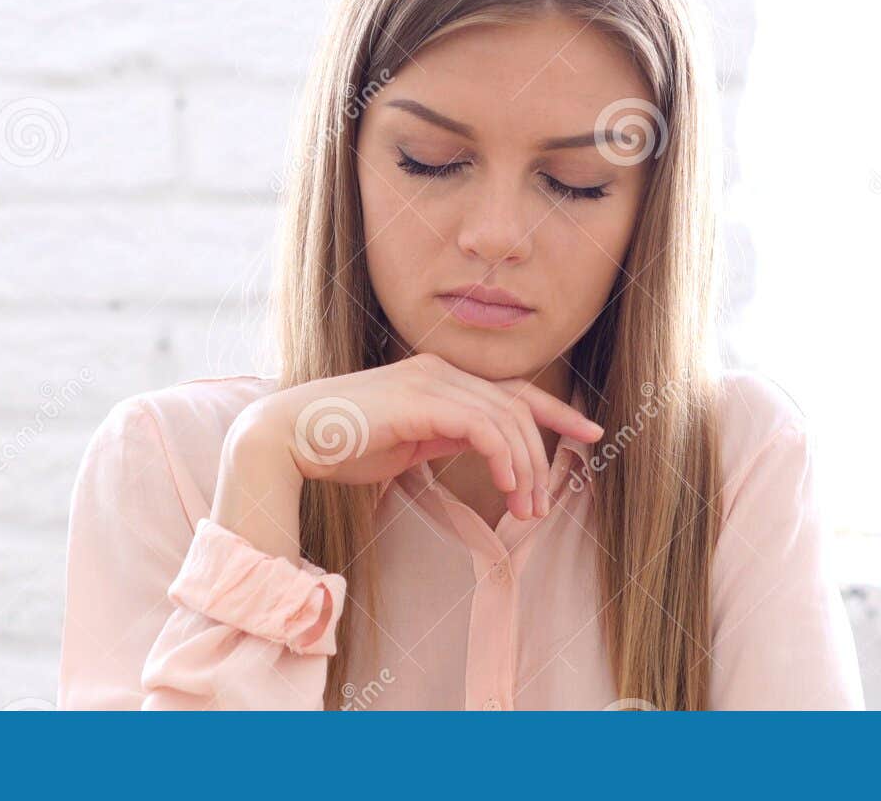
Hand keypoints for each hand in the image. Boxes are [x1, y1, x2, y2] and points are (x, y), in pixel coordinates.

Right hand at [246, 353, 603, 520]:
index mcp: (439, 378)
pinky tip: (504, 486)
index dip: (556, 412)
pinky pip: (482, 426)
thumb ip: (446, 438)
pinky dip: (503, 456)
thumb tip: (485, 452)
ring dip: (524, 468)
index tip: (591, 435)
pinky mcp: (420, 400)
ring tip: (525, 509)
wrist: (289, 438)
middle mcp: (440, 371)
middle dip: (541, 457)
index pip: (513, 391)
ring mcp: (430, 381)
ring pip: (506, 419)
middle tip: (541, 506)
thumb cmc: (342, 446)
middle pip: (517, 408)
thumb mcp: (409, 443)